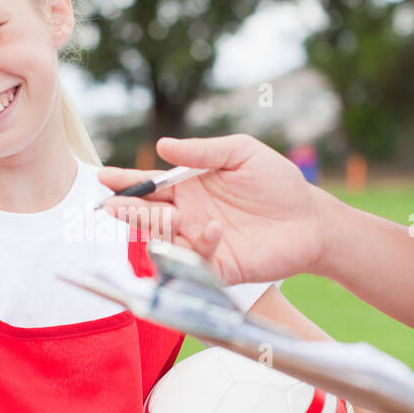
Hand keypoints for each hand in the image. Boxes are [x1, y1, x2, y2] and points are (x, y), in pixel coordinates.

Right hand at [97, 135, 326, 285]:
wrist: (310, 220)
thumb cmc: (278, 183)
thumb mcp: (242, 154)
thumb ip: (204, 152)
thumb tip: (163, 146)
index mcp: (189, 188)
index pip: (150, 185)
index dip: (126, 182)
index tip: (104, 178)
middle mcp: (188, 216)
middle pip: (147, 214)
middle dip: (127, 210)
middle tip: (111, 206)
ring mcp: (200, 242)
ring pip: (164, 240)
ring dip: (157, 229)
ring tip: (163, 215)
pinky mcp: (217, 267)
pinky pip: (195, 262)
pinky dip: (198, 246)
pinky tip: (213, 228)